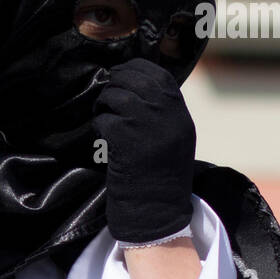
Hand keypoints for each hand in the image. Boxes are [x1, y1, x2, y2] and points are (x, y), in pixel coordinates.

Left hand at [93, 58, 195, 244]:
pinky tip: (105, 142)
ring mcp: (145, 124)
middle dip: (114, 85)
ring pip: (114, 95)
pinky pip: (103, 119)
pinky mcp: (124, 137)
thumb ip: (161, 110)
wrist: (158, 208)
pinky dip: (99, 128)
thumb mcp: (173, 136)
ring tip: (105, 121)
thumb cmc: (160, 174)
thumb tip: (134, 82)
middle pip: (132, 78)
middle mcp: (166, 114)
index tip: (120, 77)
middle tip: (107, 100)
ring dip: (103, 106)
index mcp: (179, 112)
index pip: (156, 73)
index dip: (133, 69)